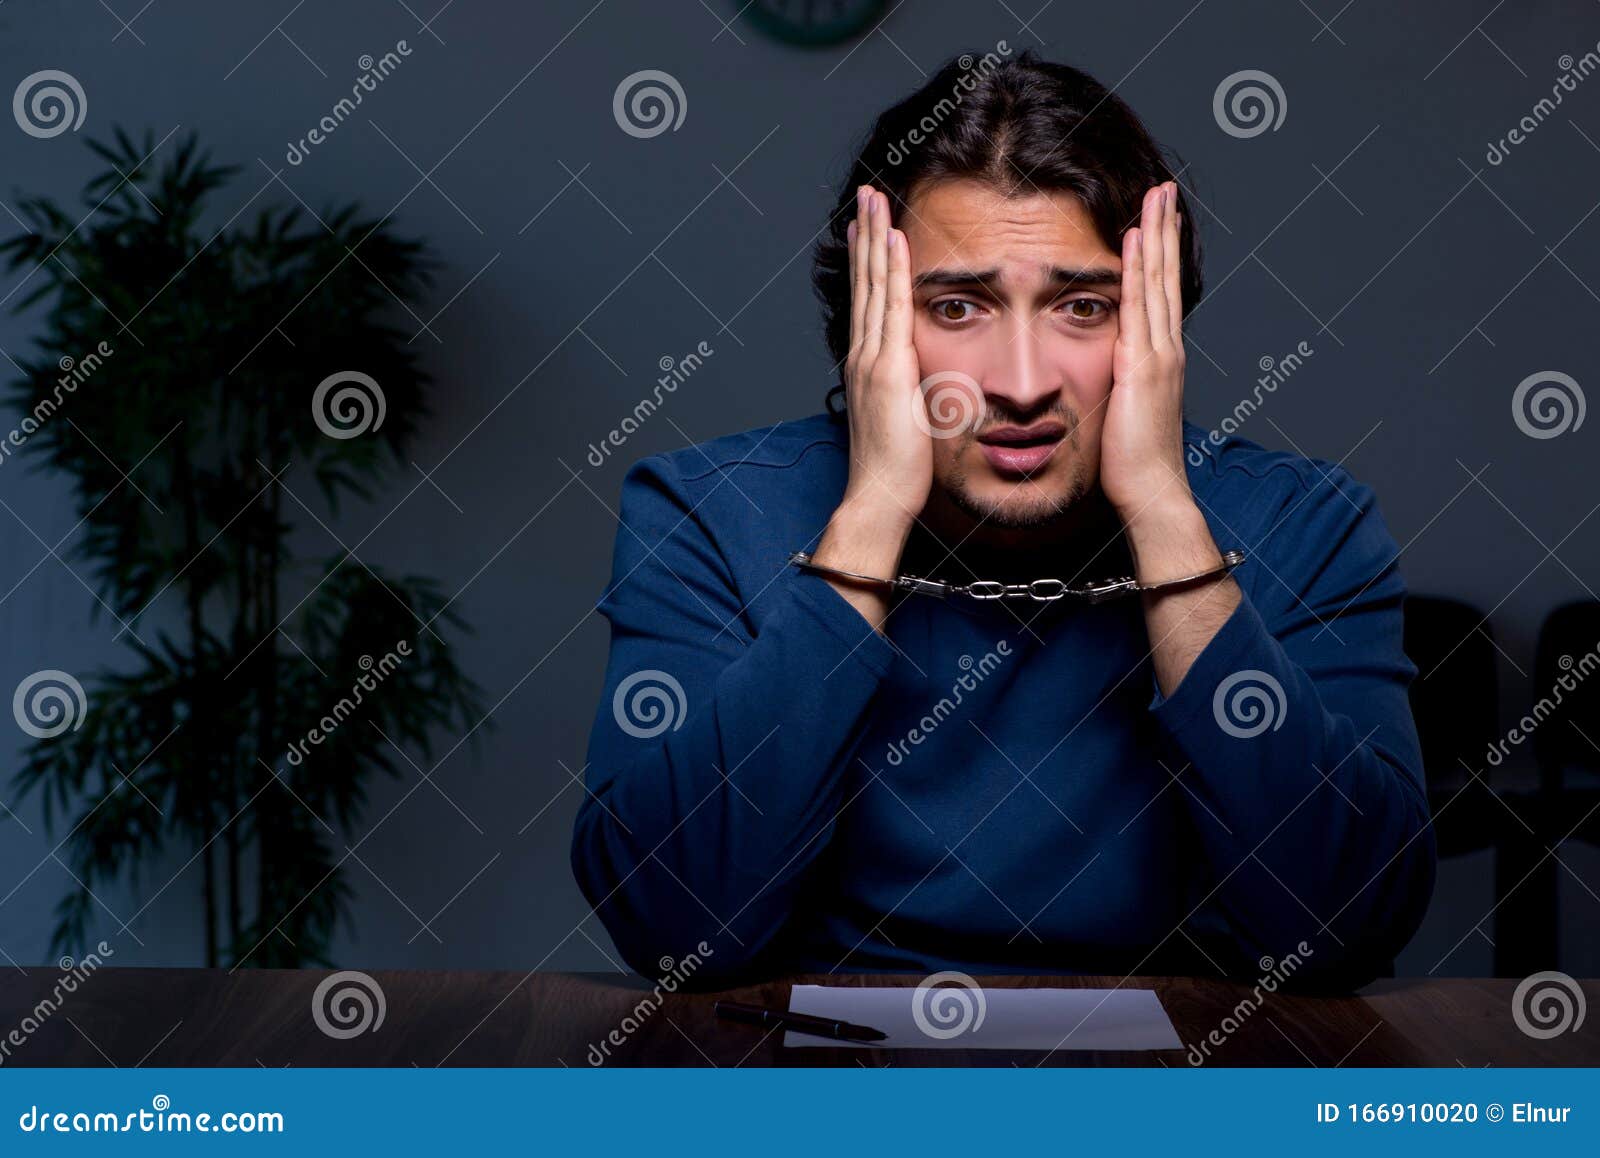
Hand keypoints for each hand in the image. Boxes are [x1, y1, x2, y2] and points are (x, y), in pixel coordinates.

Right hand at [838, 185, 928, 530]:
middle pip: (865, 281)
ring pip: (873, 285)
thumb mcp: (911, 418)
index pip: (871, 300)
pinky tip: (893, 240)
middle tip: (867, 194)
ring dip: (874, 238)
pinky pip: (889, 309)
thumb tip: (933, 379)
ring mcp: (872, 359)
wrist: (881, 496)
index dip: (871, 261)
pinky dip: (888, 272)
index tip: (873, 226)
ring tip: (875, 199)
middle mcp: (866, 355)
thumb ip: (917, 391)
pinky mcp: (886, 369)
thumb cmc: (899, 469)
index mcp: (872, 365)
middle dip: (866, 235)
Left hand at [1100, 180, 1191, 523]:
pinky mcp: (1144, 367)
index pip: (1159, 293)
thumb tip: (1101, 373)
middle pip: (1165, 275)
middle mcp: (1165, 348)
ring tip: (1155, 195)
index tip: (1155, 218)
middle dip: (1164, 229)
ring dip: (1155, 235)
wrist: (1149, 492)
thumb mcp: (1121, 411)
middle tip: (1163, 187)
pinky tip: (1133, 240)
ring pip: (1157, 282)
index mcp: (1159, 358)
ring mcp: (1159, 355)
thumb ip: (1116, 385)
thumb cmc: (1130, 463)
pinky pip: (1139, 308)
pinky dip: (1138, 271)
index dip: (1158, 254)